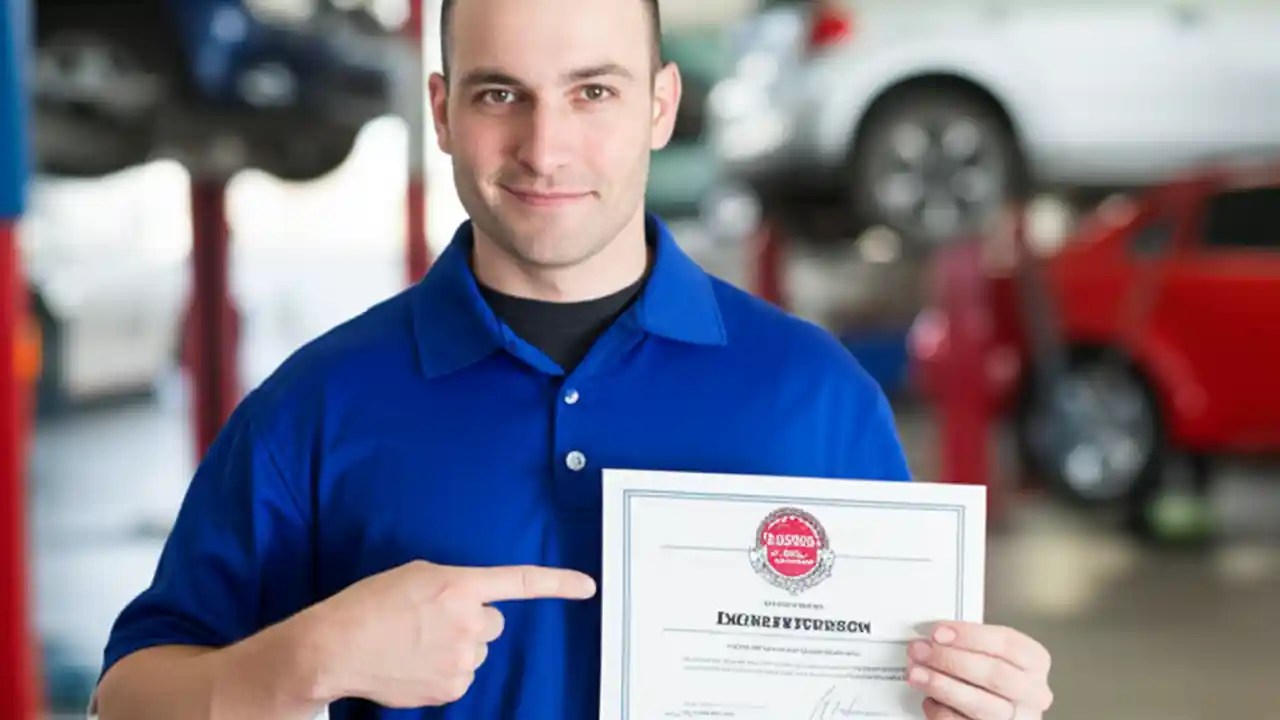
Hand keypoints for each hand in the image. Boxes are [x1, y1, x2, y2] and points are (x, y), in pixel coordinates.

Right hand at [309, 559, 595, 707]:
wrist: (337, 647)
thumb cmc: (370, 605)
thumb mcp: (416, 576)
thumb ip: (454, 585)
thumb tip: (469, 602)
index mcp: (461, 586)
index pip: (520, 582)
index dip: (558, 583)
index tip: (588, 587)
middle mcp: (469, 622)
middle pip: (492, 623)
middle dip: (471, 621)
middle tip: (433, 622)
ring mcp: (463, 659)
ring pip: (476, 650)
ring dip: (456, 646)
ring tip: (415, 643)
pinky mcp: (452, 688)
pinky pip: (462, 676)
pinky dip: (444, 671)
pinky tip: (414, 663)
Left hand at [905, 621, 1052, 719]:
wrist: (997, 708)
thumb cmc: (991, 674)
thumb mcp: (989, 651)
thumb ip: (969, 643)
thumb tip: (934, 637)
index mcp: (1034, 662)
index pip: (1007, 644)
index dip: (969, 636)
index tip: (939, 632)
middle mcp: (1032, 693)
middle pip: (995, 674)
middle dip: (951, 660)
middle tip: (921, 651)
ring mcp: (1017, 718)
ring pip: (980, 704)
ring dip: (942, 686)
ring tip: (917, 674)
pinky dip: (942, 711)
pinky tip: (929, 699)